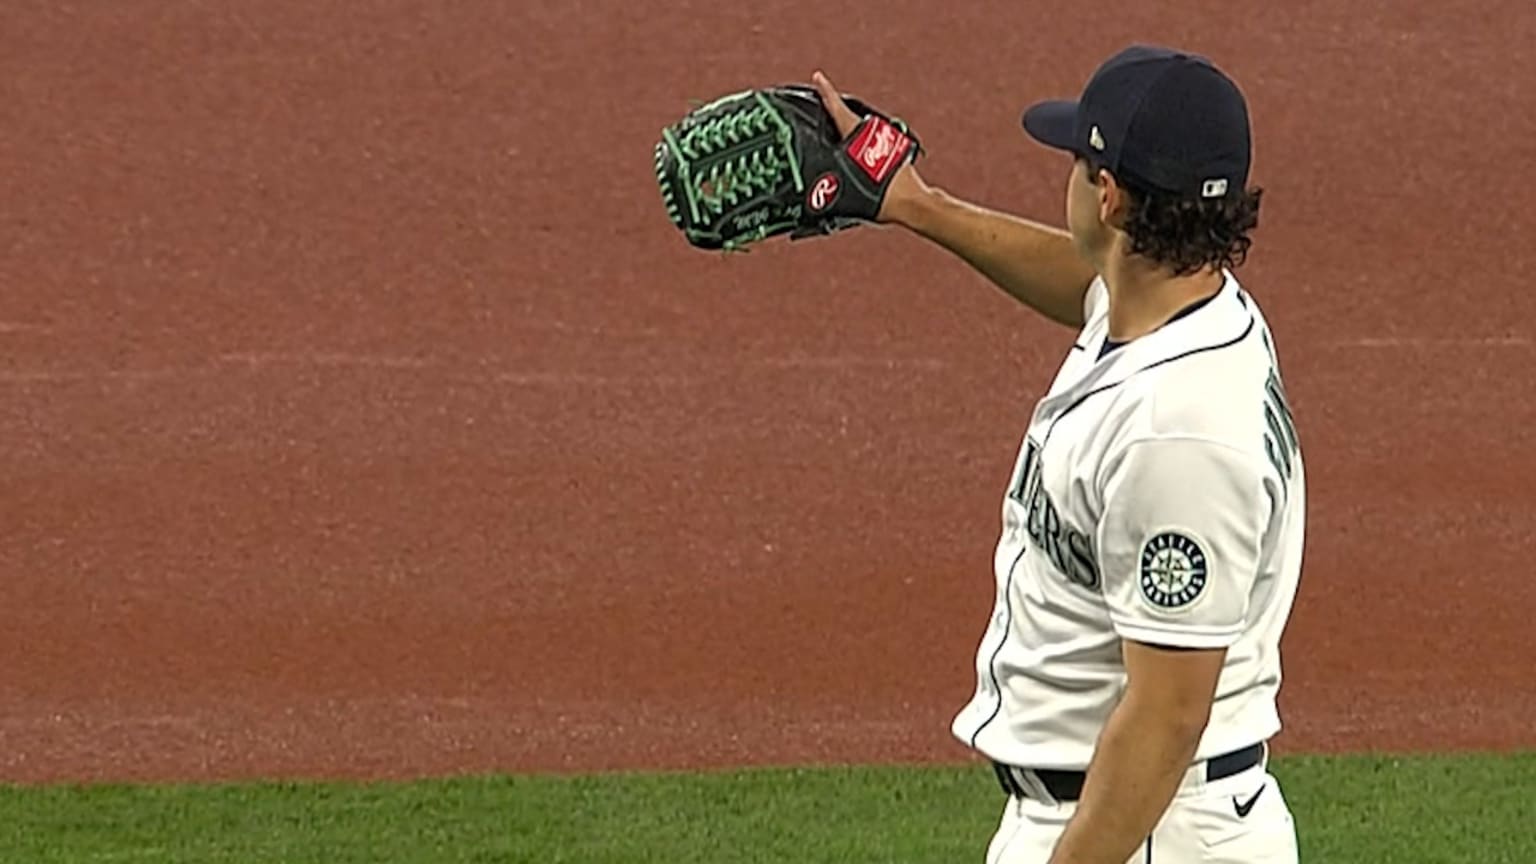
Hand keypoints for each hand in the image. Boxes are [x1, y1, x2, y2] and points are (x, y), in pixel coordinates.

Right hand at [809, 70, 929, 226]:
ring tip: (841, 163)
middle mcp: (872, 133)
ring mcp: (885, 141)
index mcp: (857, 135)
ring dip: (851, 146)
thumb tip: (812, 194)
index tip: (819, 76)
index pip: (837, 108)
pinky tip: (858, 172)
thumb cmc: (883, 198)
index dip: (826, 91)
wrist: (914, 203)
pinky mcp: (894, 152)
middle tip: (822, 125)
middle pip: (848, 123)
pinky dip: (863, 157)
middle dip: (836, 124)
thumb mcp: (846, 193)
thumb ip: (830, 187)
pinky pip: (871, 150)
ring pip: (861, 138)